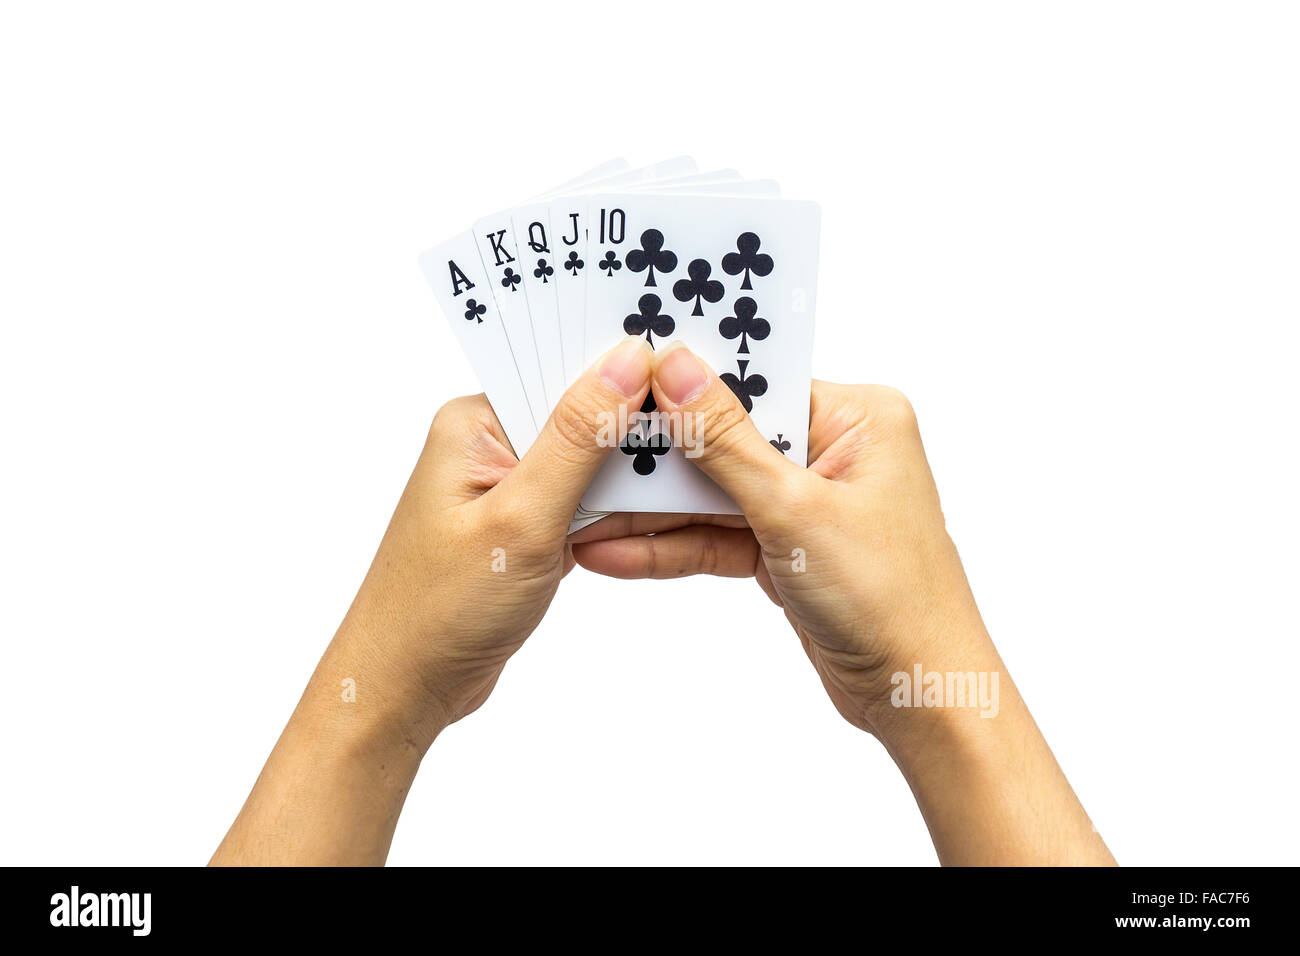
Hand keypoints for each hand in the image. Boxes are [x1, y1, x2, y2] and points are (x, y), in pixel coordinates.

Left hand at [212, 337, 652, 863]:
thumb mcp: (521, 517)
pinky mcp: (528, 527)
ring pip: (594, 462)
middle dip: (638, 426)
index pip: (564, 372)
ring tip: (694, 476)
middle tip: (705, 430)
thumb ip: (577, 438)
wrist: (405, 689)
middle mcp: (490, 444)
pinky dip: (620, 512)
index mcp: (475, 422)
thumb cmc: (439, 609)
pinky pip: (588, 502)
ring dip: (634, 475)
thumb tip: (628, 360)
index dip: (627, 371)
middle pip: (585, 414)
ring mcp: (511, 488)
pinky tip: (662, 516)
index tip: (688, 374)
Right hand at [572, 343, 1113, 863]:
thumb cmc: (892, 598)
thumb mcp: (794, 511)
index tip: (622, 381)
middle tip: (586, 450)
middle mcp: (834, 450)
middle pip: (727, 436)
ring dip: (652, 510)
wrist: (920, 692)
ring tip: (583, 513)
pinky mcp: (785, 547)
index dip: (688, 384)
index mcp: (859, 419)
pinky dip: (671, 547)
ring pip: (713, 492)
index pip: (757, 384)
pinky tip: (614, 553)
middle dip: (658, 455)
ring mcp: (807, 501)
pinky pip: (716, 536)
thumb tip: (680, 370)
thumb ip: (727, 441)